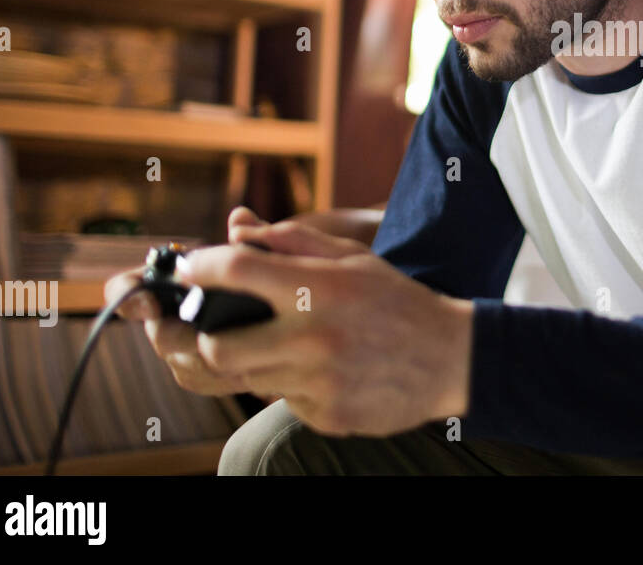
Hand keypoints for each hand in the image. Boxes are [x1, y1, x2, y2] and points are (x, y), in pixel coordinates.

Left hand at [176, 216, 474, 436]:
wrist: (452, 359)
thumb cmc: (397, 301)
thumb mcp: (353, 259)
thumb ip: (291, 241)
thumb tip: (236, 227)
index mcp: (319, 288)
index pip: (235, 271)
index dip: (199, 267)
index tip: (189, 269)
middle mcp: (313, 337)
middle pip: (216, 348)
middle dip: (207, 338)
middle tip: (215, 328)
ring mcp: (318, 383)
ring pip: (246, 379)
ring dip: (253, 363)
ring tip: (285, 347)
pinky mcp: (325, 416)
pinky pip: (283, 402)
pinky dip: (291, 387)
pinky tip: (323, 372)